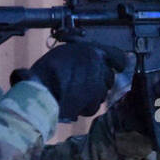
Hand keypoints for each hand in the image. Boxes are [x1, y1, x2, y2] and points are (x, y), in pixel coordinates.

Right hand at [12, 42, 126, 121]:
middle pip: (109, 77)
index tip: (118, 67)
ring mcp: (98, 86)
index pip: (116, 56)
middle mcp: (99, 68)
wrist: (42, 88)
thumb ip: (81, 57)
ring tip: (76, 93)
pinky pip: (94, 106)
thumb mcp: (65, 53)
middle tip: (88, 83)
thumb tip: (86, 62)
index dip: (117, 62)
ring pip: (102, 92)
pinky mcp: (93, 102)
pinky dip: (86, 106)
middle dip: (101, 81)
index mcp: (93, 52)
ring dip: (93, 95)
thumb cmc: (48, 68)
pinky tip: (74, 103)